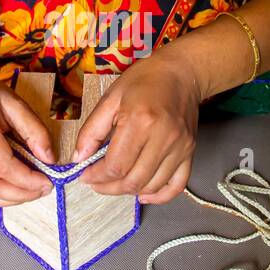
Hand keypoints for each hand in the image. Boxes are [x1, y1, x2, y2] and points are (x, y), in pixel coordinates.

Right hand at [0, 69, 55, 206]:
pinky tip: (13, 191)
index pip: (1, 164)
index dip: (26, 180)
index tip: (47, 182)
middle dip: (20, 194)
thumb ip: (34, 130)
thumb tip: (49, 159)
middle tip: (42, 190)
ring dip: (9, 200)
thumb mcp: (15, 102)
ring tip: (30, 192)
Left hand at [73, 59, 200, 204]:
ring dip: (129, 191)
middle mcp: (163, 137)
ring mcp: (180, 147)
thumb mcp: (111, 98)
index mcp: (140, 121)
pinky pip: (176, 185)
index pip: (115, 166)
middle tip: (96, 182)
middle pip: (133, 181)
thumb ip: (92, 130)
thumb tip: (79, 157)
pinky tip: (144, 193)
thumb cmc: (146, 80)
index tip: (85, 175)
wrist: (182, 73)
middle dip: (108, 188)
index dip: (96, 176)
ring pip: (151, 186)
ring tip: (115, 183)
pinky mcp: (190, 152)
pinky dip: (159, 196)